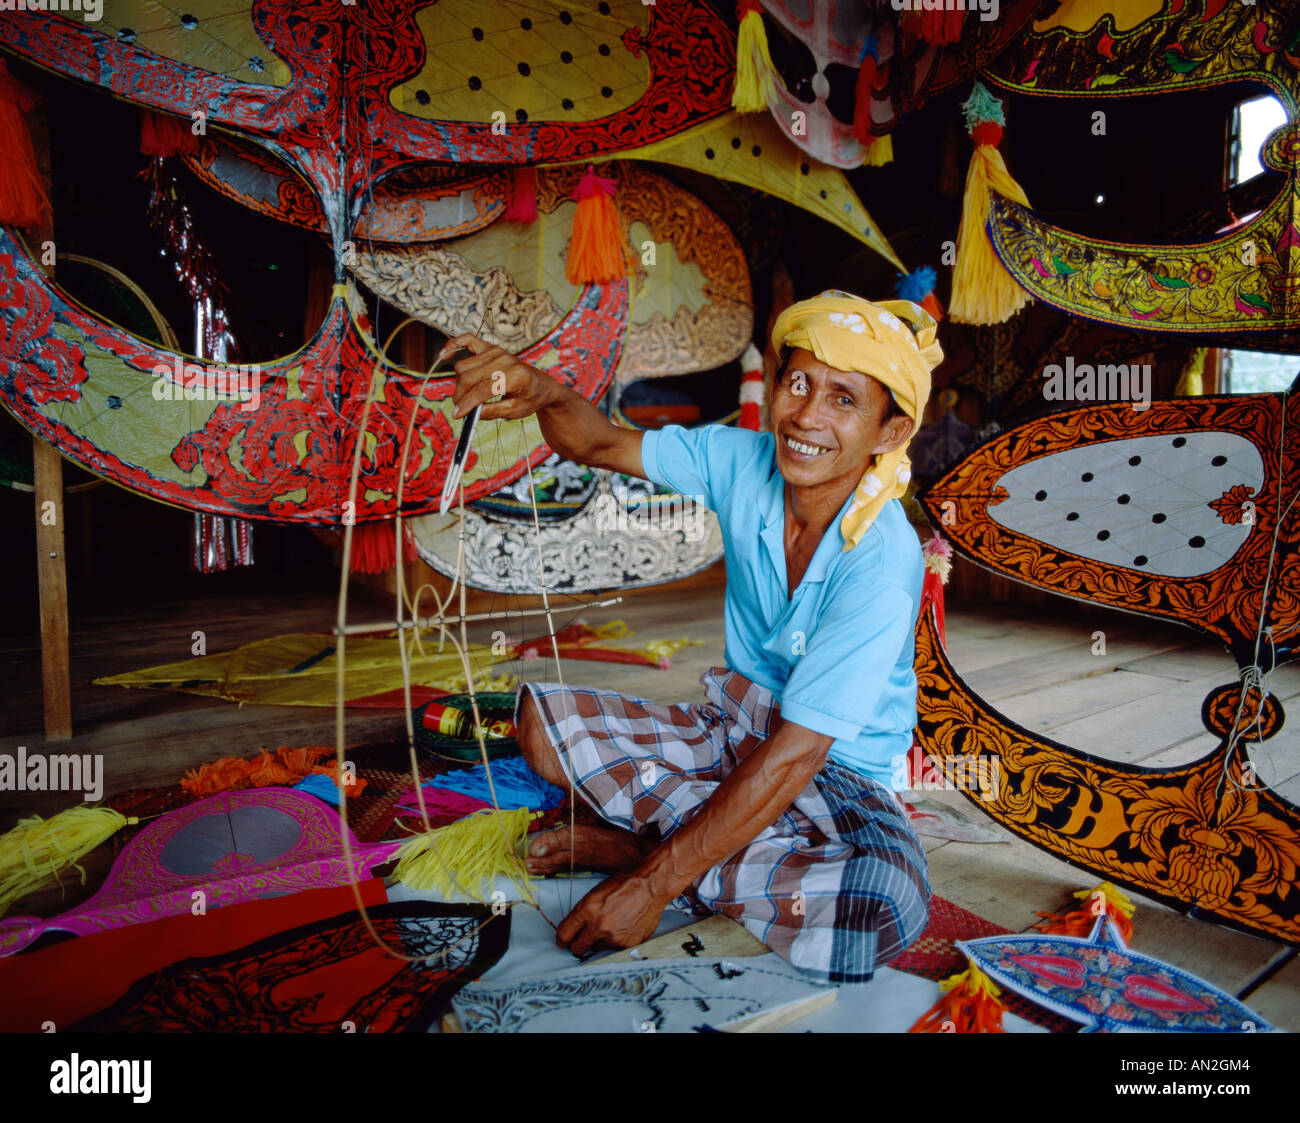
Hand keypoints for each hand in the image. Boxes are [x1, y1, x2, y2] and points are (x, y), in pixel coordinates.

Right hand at [439, 333, 555, 421]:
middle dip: (460, 396)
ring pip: (463, 366)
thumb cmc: (529, 398)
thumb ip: (493, 412)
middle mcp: (505, 360)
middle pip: (469, 377)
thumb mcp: (516, 411)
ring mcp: (496, 351)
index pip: (482, 389)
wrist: (541, 384)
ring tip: (464, 396)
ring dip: (458, 383)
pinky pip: (467, 340)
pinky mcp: (490, 347)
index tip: (456, 415)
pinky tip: (442, 355)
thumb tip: (470, 412)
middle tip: (460, 409)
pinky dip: (453, 345)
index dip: (467, 403)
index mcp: (516, 377)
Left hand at [556, 873, 668, 957]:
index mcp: (587, 910)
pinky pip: (614, 948)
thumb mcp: (596, 892)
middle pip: (577, 948)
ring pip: (596, 948)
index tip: (563, 941)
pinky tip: (622, 926)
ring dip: (599, 941)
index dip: (561, 940)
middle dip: (577, 945)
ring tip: (611, 924)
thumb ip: (583, 912)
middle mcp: (599, 926)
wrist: (651, 885)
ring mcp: (614, 937)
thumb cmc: (625, 884)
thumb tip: (574, 928)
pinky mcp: (627, 944)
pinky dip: (615, 941)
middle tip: (581, 939)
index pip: (564, 935)